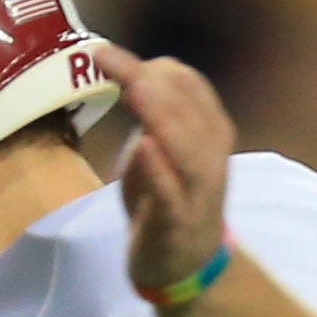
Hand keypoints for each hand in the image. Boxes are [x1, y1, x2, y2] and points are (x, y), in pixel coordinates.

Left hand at [91, 46, 235, 301]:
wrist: (185, 263)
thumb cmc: (168, 195)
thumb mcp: (159, 146)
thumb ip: (151, 111)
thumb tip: (129, 67)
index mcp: (209, 129)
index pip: (188, 85)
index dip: (150, 65)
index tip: (105, 53)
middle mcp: (211, 154)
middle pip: (187, 109)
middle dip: (150, 81)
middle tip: (109, 58)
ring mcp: (197, 190)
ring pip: (187, 148)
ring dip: (161, 116)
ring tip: (135, 89)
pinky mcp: (179, 222)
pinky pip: (173, 194)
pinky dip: (160, 170)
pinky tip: (143, 147)